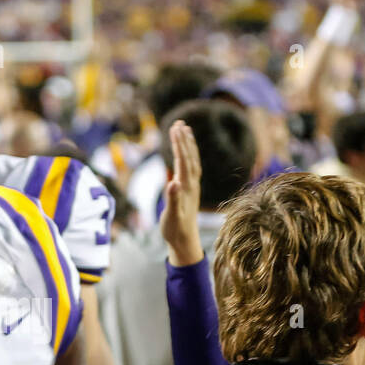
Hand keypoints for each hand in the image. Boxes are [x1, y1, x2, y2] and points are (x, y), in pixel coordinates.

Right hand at [159, 120, 204, 266]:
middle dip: (184, 139)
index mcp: (186, 187)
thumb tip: (172, 182)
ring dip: (188, 145)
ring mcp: (192, 187)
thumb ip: (173, 198)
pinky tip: (184, 152)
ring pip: (192, 160)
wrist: (185, 241)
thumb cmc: (176, 229)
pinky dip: (188, 156)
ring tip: (185, 130)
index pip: (183, 160)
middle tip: (179, 123)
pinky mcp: (189, 190)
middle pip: (189, 156)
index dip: (179, 143)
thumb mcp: (172, 215)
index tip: (175, 128)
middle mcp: (191, 184)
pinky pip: (190, 168)